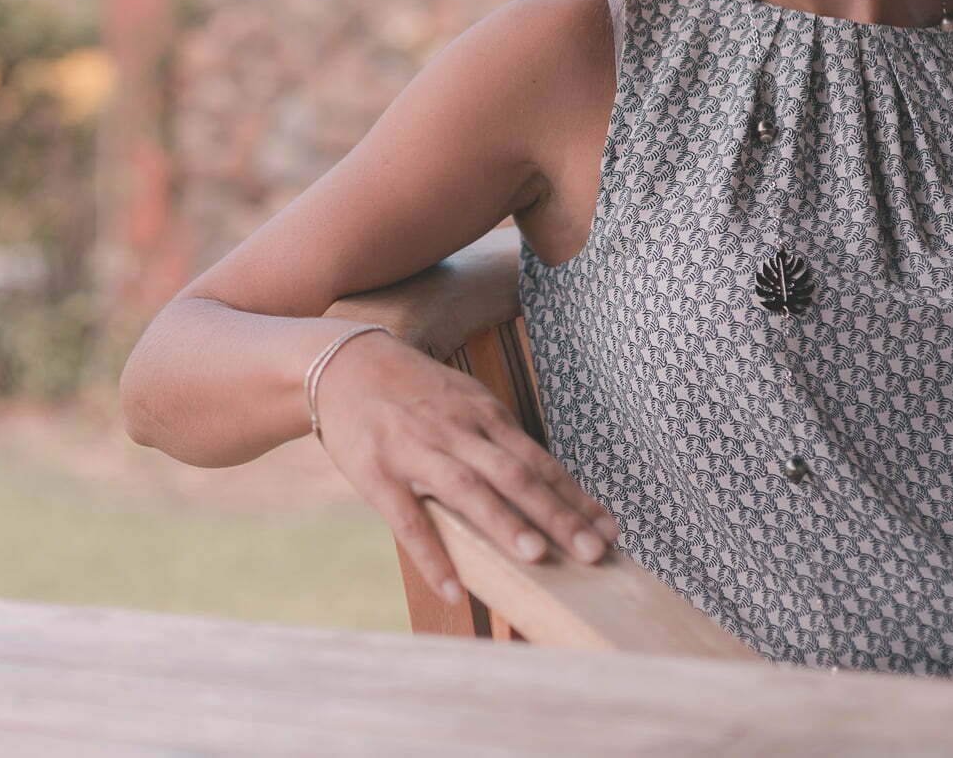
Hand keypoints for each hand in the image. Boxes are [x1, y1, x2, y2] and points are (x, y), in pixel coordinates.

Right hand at [309, 324, 620, 603]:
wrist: (342, 365)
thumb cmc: (412, 391)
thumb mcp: (462, 400)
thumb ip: (496, 439)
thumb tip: (542, 484)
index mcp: (483, 415)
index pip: (539, 461)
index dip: (575, 497)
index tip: (610, 529)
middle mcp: (457, 431)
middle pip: (515, 475)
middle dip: (557, 514)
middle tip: (593, 552)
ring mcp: (416, 450)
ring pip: (468, 489)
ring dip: (504, 523)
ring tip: (536, 557)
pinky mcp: (377, 472)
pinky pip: (408, 519)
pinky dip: (431, 556)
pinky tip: (453, 588)